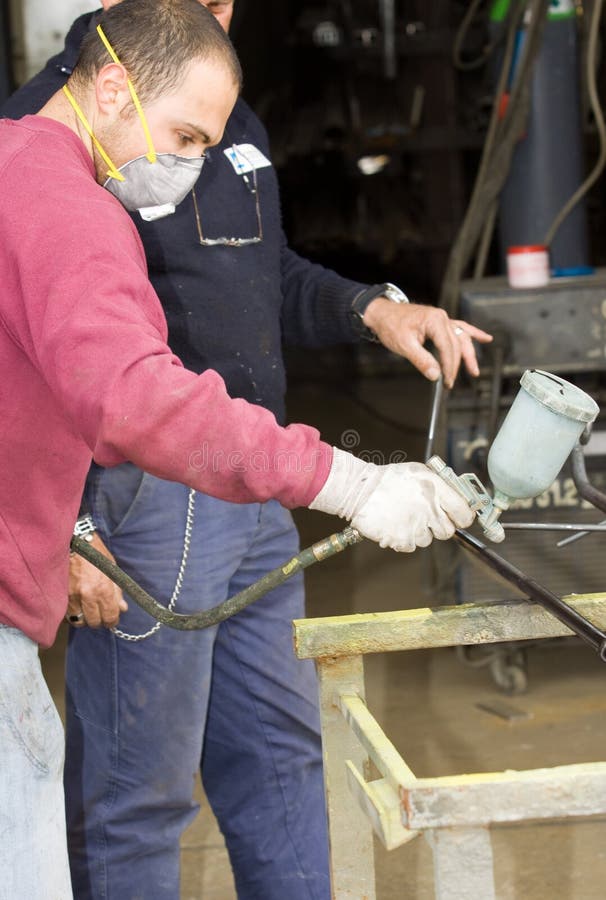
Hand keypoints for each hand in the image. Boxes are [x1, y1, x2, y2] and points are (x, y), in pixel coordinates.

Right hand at [67, 532, 127, 627]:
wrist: (75, 541)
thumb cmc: (96, 554)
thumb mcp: (112, 569)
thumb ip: (117, 591)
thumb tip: (122, 608)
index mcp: (104, 588)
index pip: (110, 616)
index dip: (112, 621)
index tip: (112, 619)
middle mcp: (88, 594)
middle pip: (94, 622)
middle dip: (99, 621)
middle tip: (100, 614)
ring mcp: (72, 595)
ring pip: (78, 621)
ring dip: (84, 619)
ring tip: (87, 612)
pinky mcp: (61, 594)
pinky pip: (67, 613)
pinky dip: (72, 614)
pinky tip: (77, 607)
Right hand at [309, 448, 473, 551]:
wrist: (360, 490)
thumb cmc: (390, 479)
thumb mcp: (420, 472)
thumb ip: (441, 486)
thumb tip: (459, 498)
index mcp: (437, 491)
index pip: (465, 514)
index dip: (463, 517)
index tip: (458, 517)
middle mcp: (430, 510)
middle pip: (448, 531)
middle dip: (439, 526)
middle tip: (426, 517)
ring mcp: (417, 527)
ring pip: (428, 539)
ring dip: (418, 532)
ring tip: (404, 517)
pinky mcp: (403, 540)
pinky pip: (411, 545)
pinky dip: (403, 538)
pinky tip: (394, 524)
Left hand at [363, 298, 492, 388]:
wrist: (382, 313)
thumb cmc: (391, 325)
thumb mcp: (404, 345)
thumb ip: (421, 360)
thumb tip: (434, 375)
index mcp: (435, 321)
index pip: (448, 348)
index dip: (449, 366)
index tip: (447, 381)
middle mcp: (442, 318)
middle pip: (456, 345)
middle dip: (455, 365)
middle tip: (450, 383)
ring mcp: (443, 320)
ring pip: (461, 338)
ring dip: (468, 354)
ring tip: (474, 370)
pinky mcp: (440, 323)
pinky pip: (460, 328)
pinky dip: (472, 334)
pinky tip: (485, 338)